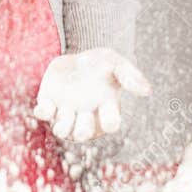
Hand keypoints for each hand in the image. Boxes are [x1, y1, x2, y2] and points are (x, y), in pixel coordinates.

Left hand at [33, 48, 151, 141]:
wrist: (77, 59)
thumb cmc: (101, 64)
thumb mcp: (116, 63)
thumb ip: (130, 75)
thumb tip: (147, 90)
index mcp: (105, 109)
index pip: (110, 121)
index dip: (110, 122)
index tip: (112, 121)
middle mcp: (85, 116)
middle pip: (83, 132)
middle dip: (83, 131)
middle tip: (83, 127)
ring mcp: (65, 112)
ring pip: (62, 129)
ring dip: (62, 127)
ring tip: (63, 120)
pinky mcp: (48, 104)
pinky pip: (44, 113)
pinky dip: (43, 112)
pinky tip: (45, 107)